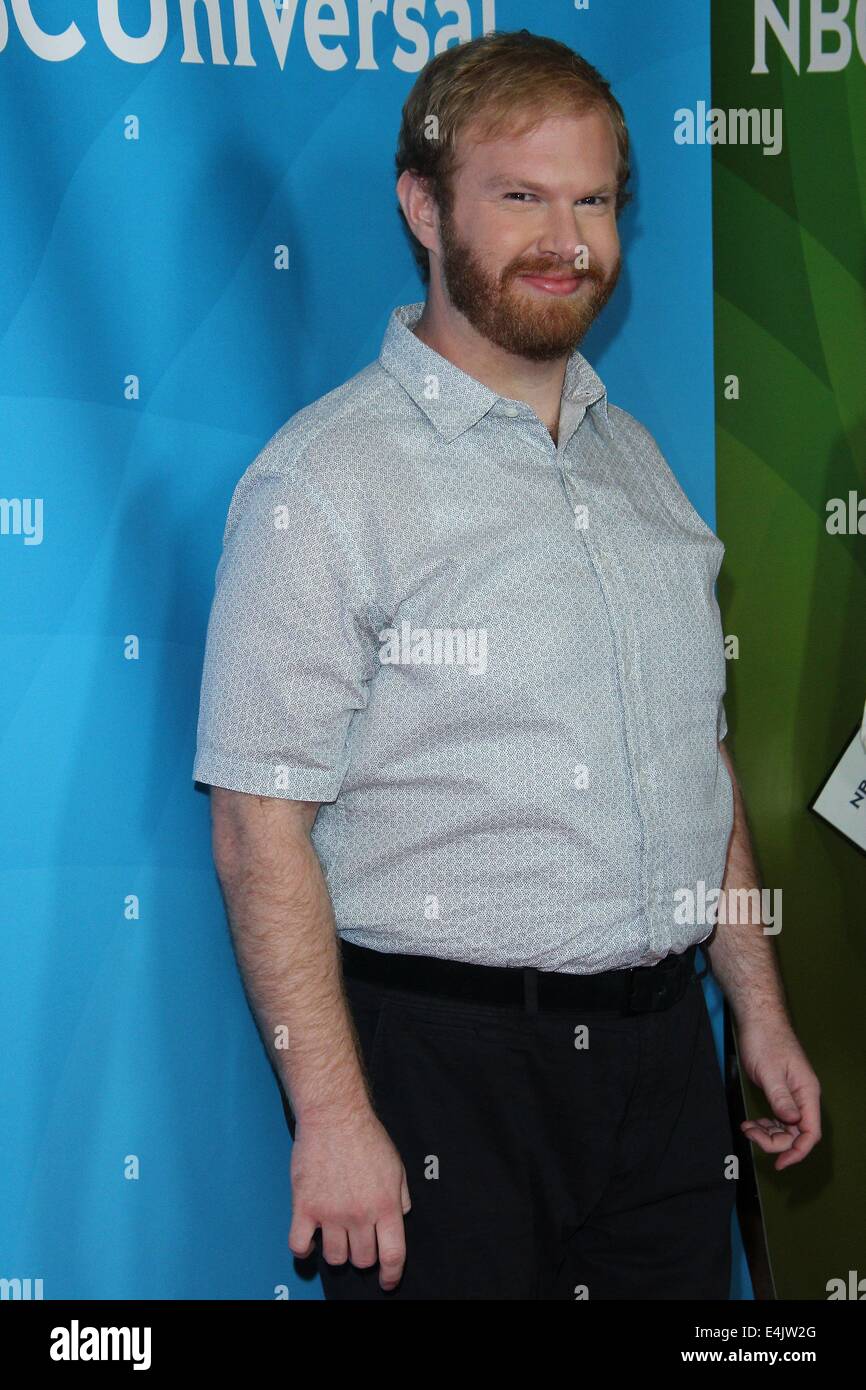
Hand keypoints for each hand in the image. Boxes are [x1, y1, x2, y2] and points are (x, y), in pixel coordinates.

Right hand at [288, 1105, 410, 1290]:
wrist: (334, 1115)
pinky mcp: (304, 1206)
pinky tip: (309, 1241)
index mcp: (386, 1205)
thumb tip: (401, 1218)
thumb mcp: (396, 1166)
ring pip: (334, 1257)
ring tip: (336, 1237)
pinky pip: (299, 1245)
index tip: (387, 1281)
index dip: (392, 1275)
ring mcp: (330, 1213)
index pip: (393, 1255)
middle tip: (359, 1243)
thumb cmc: (366, 1136)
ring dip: (337, 1253)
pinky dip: (304, 1250)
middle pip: (362, 1259)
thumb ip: (401, 1197)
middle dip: (364, 1257)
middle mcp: (360, 1215)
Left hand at [735, 1014, 820, 1170]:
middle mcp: (803, 1097)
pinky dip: (765, 1124)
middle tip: (750, 1133)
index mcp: (807, 1092)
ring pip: (785, 1128)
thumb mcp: (770, 1071)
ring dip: (768, 1133)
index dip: (798, 1151)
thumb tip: (792, 1121)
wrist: (758, 1020)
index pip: (810, 1132)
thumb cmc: (765, 1040)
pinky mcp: (781, 1093)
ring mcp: (793, 1095)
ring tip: (748, 1127)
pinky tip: (751, 1123)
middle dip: (774, 1140)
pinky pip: (777, 1118)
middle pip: (796, 1133)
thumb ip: (781, 1097)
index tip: (780, 1162)